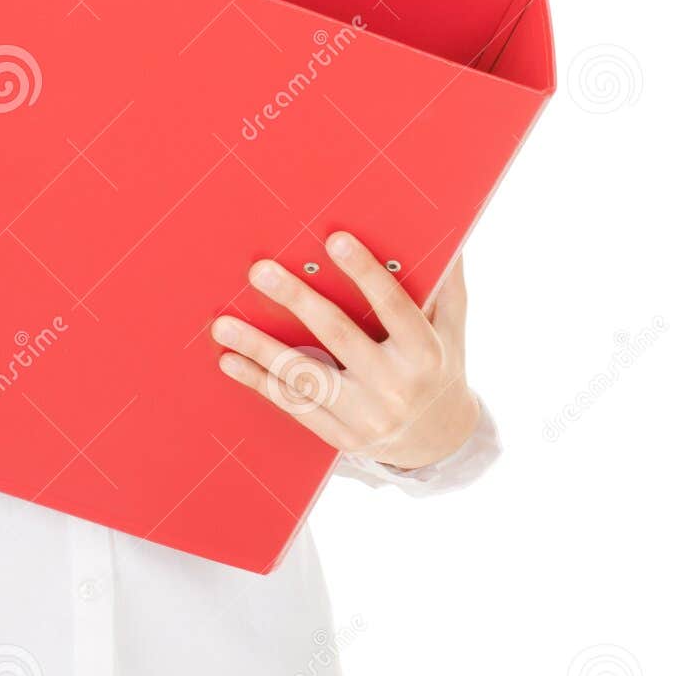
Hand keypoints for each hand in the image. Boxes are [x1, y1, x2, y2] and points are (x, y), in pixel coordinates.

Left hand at [209, 231, 479, 470]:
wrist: (441, 443)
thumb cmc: (441, 365)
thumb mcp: (452, 327)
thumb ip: (445, 283)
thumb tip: (446, 233)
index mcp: (425, 353)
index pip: (392, 306)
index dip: (364, 272)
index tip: (333, 239)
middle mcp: (395, 387)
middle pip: (338, 336)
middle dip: (296, 300)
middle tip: (259, 271)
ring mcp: (366, 417)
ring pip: (305, 376)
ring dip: (260, 348)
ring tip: (223, 325)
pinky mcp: (342, 437)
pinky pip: (295, 405)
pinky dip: (260, 382)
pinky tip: (231, 361)